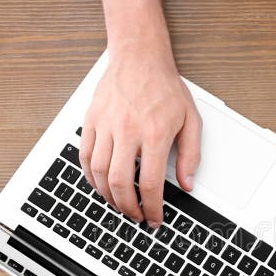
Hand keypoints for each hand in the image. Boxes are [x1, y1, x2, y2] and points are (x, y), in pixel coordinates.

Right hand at [79, 45, 201, 226]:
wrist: (139, 57)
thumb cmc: (165, 87)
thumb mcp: (191, 119)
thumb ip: (191, 155)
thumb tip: (187, 184)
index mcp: (155, 133)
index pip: (149, 182)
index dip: (152, 207)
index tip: (154, 218)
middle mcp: (128, 130)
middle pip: (120, 182)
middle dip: (127, 207)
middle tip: (136, 215)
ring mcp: (106, 125)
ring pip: (99, 172)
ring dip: (107, 195)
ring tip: (119, 203)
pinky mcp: (91, 120)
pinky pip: (85, 156)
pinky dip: (90, 176)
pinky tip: (100, 184)